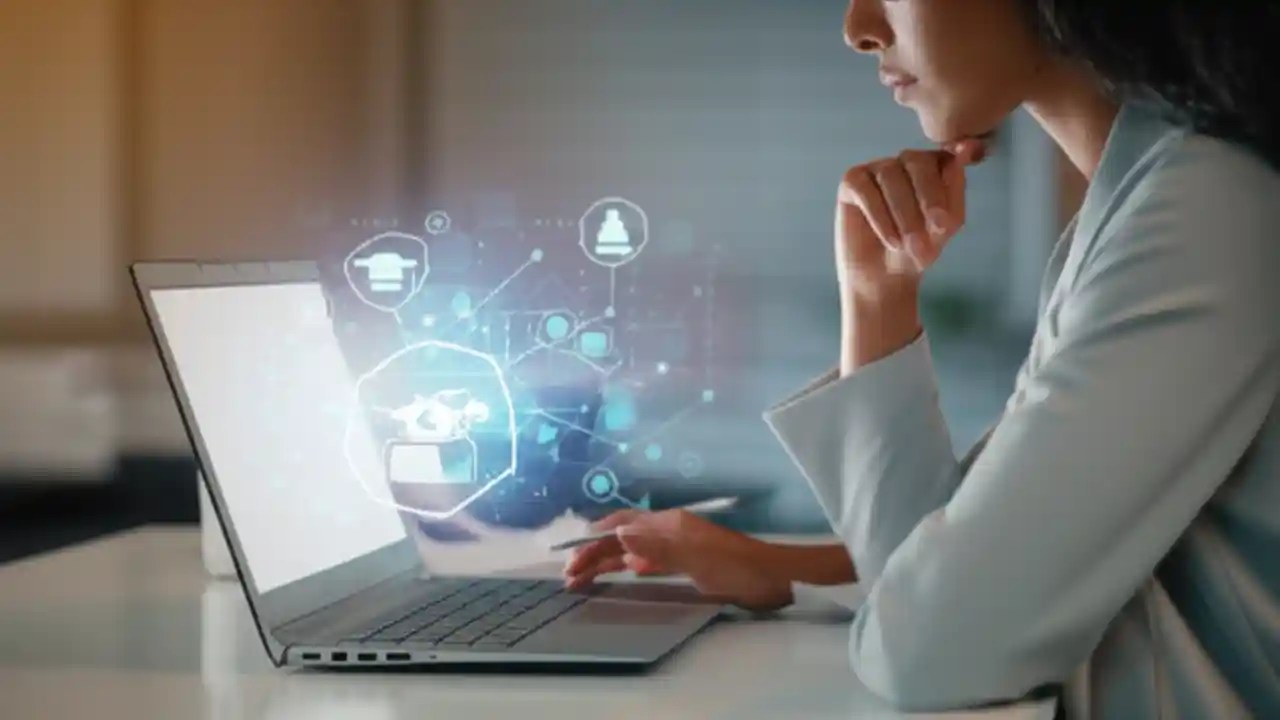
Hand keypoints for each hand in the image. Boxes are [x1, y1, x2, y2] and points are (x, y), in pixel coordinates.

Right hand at [562, 510, 793, 610]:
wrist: (769, 577)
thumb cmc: (733, 566)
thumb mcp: (693, 558)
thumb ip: (655, 547)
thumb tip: (617, 535)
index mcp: (667, 524)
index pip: (620, 525)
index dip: (593, 538)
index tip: (569, 553)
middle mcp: (667, 531)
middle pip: (622, 539)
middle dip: (593, 553)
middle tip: (569, 575)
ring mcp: (676, 546)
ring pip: (632, 551)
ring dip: (607, 561)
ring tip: (582, 577)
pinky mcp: (685, 562)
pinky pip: (648, 561)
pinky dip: (628, 566)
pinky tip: (620, 572)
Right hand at [836, 138, 986, 300]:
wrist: (885, 277)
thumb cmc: (918, 248)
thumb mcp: (946, 225)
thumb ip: (955, 190)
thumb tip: (961, 154)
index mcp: (933, 167)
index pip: (944, 157)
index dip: (948, 179)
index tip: (952, 201)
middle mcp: (905, 162)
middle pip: (916, 161)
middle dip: (928, 196)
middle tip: (937, 230)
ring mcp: (877, 169)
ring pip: (890, 175)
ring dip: (904, 213)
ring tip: (909, 246)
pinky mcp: (851, 182)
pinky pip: (865, 190)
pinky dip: (880, 217)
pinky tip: (891, 241)